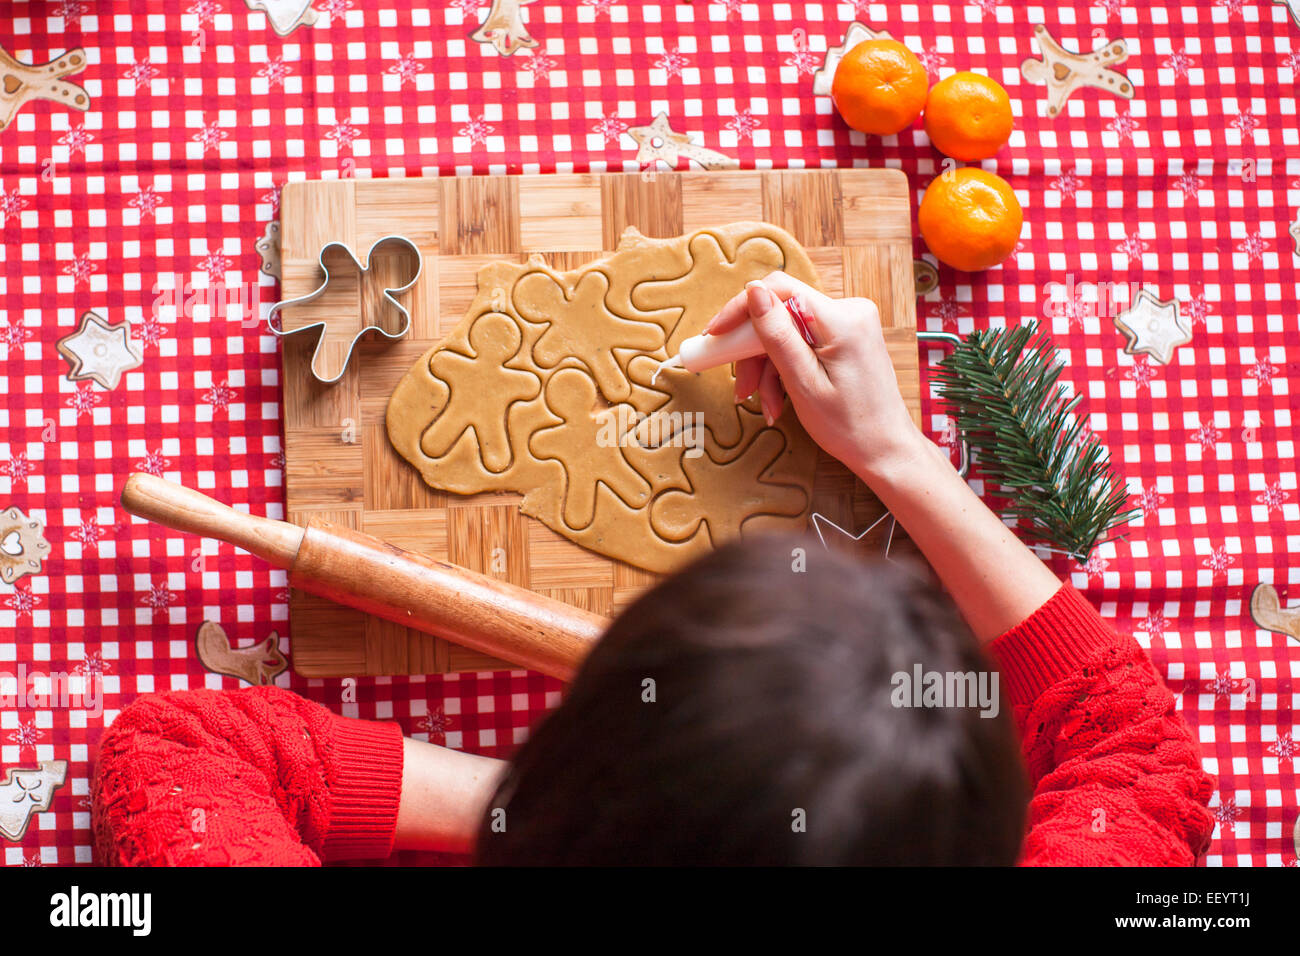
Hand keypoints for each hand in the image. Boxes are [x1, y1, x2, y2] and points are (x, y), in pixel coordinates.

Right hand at [705, 272, 923, 479]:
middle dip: (755, 353)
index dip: (741, 308)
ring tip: (769, 406)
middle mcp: (849, 311)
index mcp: (842, 320)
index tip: (715, 334)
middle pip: (781, 315)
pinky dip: (787, 368)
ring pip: (789, 332)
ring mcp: (850, 324)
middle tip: (742, 390)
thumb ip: (778, 335)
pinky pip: (803, 342)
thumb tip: (753, 290)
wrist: (885, 449)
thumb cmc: (849, 426)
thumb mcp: (803, 384)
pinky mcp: (847, 337)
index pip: (780, 290)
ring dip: (770, 368)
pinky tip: (782, 398)